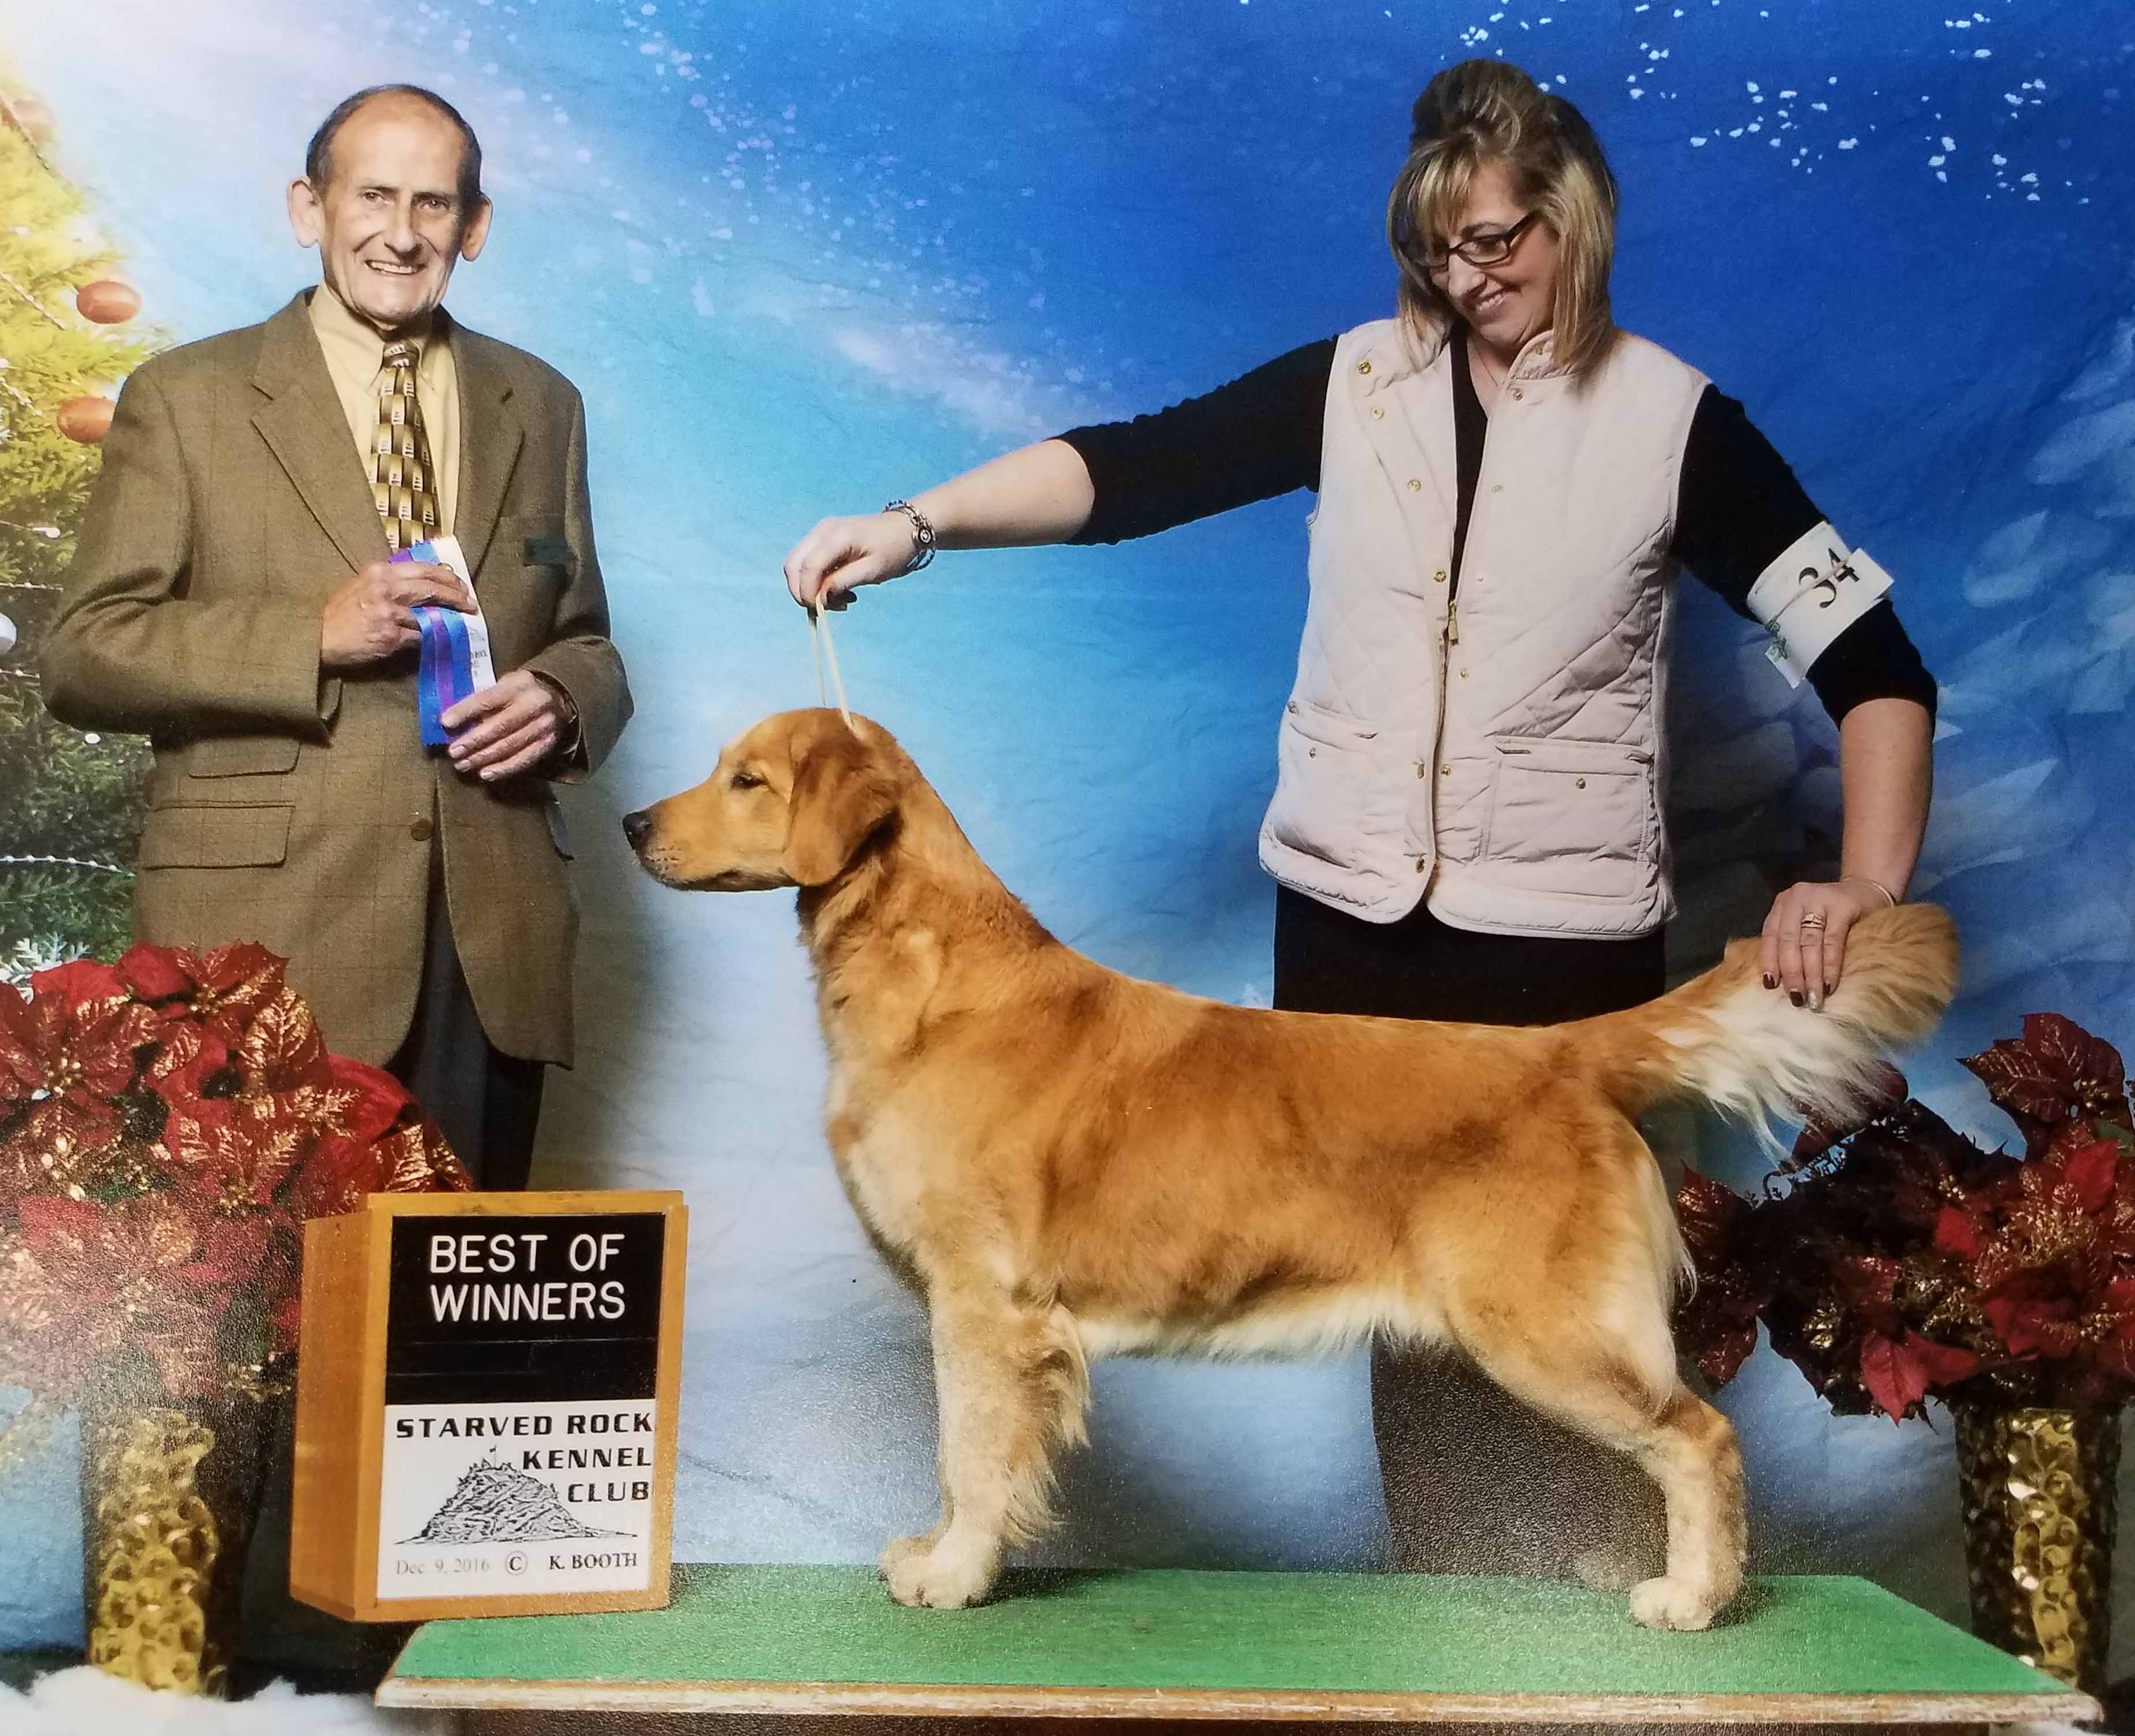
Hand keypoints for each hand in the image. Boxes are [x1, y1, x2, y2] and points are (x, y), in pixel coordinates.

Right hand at [319, 559, 472, 668]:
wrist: (318, 635)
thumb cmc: (341, 612)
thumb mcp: (363, 585)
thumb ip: (391, 582)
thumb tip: (424, 585)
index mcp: (381, 571)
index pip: (424, 569)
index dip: (447, 577)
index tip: (461, 585)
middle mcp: (386, 588)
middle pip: (432, 588)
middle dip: (457, 596)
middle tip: (470, 604)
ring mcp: (389, 612)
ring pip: (430, 614)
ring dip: (449, 619)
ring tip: (461, 622)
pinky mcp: (390, 636)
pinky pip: (420, 636)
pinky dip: (432, 637)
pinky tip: (441, 638)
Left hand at [443, 670, 572, 782]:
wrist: (558, 698)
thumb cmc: (520, 693)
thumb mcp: (504, 685)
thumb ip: (483, 700)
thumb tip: (453, 721)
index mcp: (518, 685)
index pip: (488, 699)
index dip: (466, 711)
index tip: (446, 723)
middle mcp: (534, 704)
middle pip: (500, 726)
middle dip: (474, 741)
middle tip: (454, 752)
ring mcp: (544, 725)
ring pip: (511, 745)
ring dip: (484, 758)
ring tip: (463, 764)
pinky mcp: (548, 743)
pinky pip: (525, 759)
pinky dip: (504, 769)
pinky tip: (486, 773)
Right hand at [784, 511, 921, 610]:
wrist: (903, 529)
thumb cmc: (893, 549)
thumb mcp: (873, 570)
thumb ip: (844, 582)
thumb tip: (821, 597)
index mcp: (838, 536)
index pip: (809, 566)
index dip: (808, 592)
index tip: (820, 610)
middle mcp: (823, 531)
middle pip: (793, 564)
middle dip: (801, 591)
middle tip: (824, 609)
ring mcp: (820, 533)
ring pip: (797, 565)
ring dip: (809, 588)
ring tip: (839, 600)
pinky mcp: (822, 539)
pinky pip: (807, 563)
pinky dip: (815, 581)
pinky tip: (838, 590)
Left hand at [1760, 878, 1893, 1011]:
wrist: (1867, 889)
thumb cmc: (1831, 913)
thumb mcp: (1805, 919)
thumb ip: (1792, 939)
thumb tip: (1779, 982)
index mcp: (1783, 903)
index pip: (1770, 935)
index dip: (1769, 961)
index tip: (1770, 986)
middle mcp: (1797, 898)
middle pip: (1788, 941)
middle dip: (1791, 973)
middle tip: (1796, 998)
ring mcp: (1820, 900)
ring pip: (1809, 943)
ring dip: (1810, 974)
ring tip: (1812, 998)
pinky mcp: (1843, 907)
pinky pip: (1832, 942)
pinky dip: (1829, 966)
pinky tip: (1828, 984)